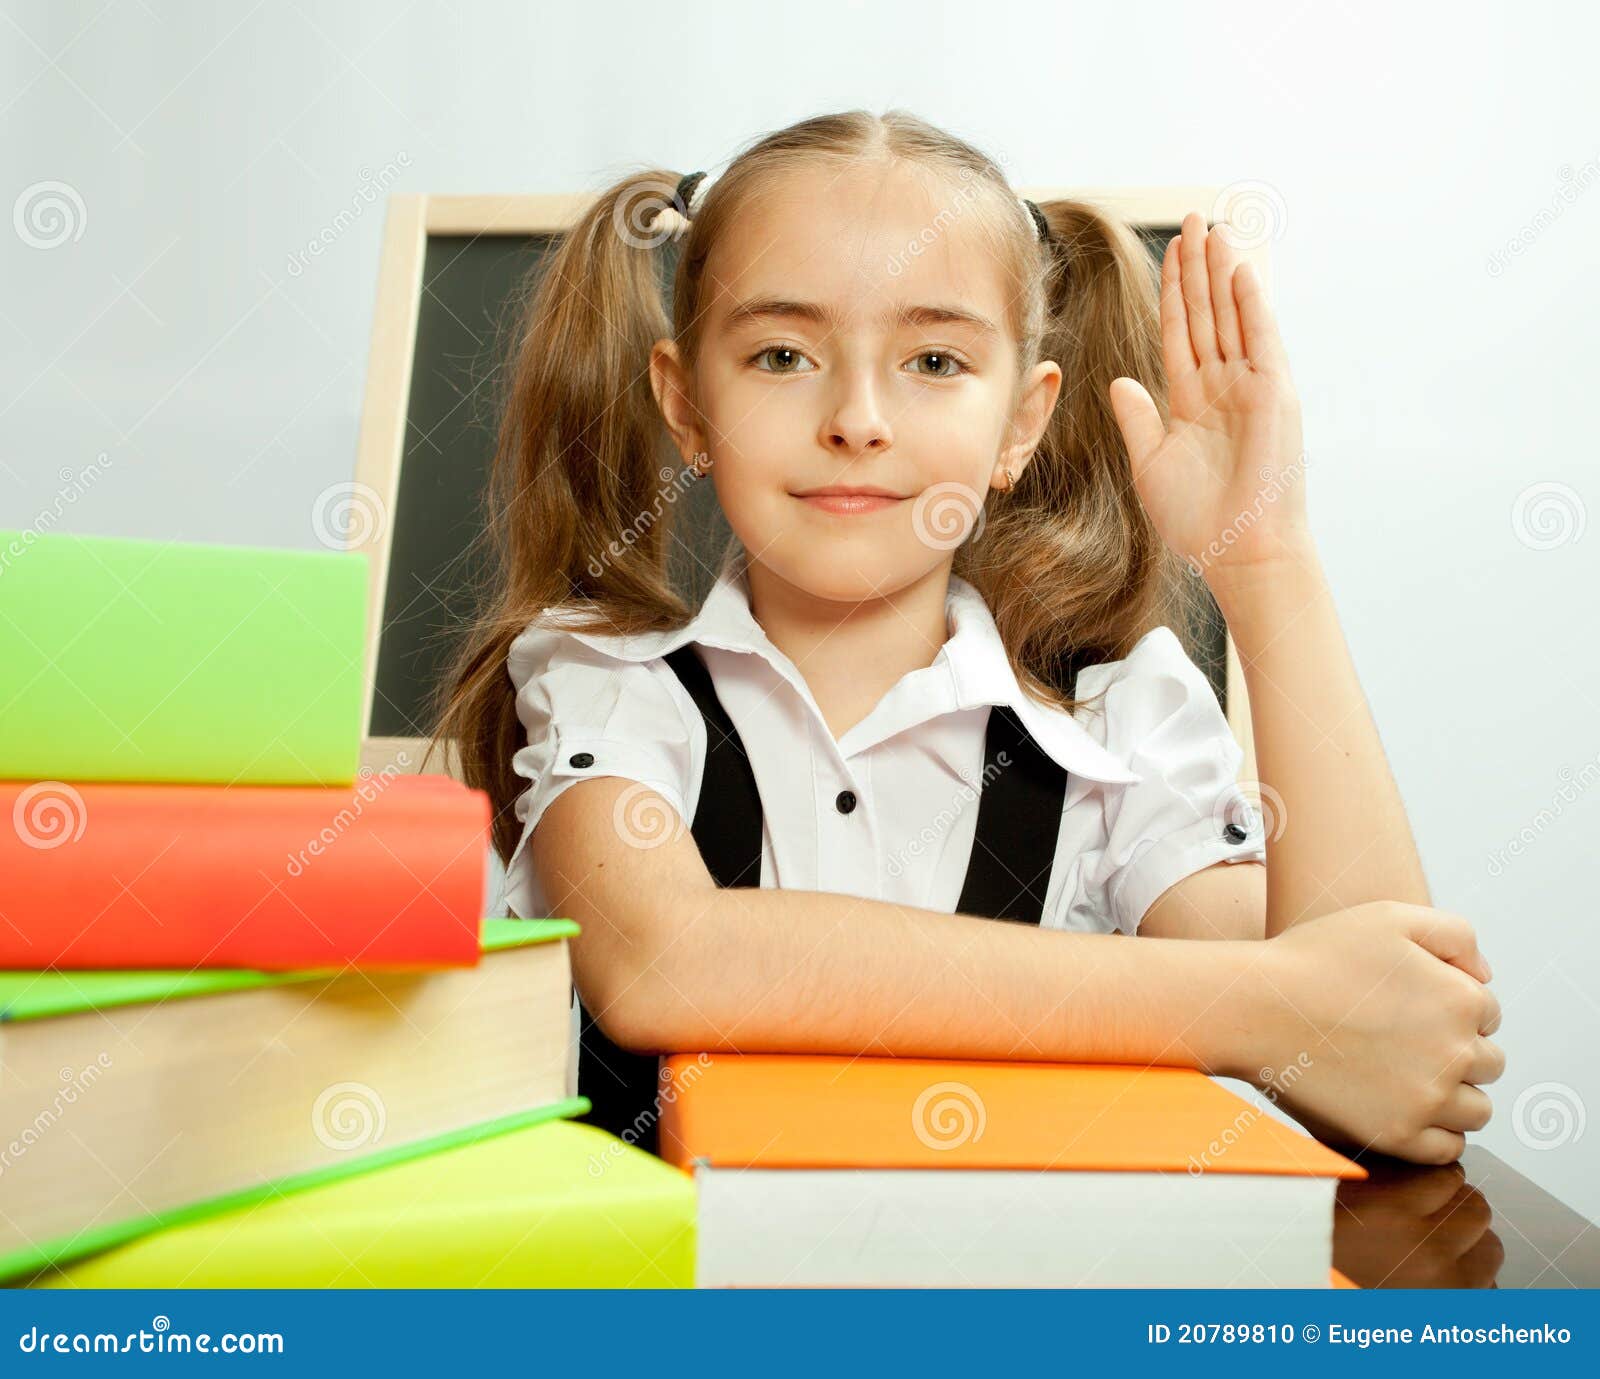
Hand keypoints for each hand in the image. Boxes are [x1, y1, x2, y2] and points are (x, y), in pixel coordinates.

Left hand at [1109, 211, 1309, 577]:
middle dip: (1198, 268)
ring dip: (1222, 272)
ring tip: (1213, 228)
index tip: (1169, 253)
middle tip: (1193, 220)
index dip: (1173, 293)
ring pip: (1231, 316)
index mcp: (1190, 401)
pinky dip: (1250, 303)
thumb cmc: (1195, 517)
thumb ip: (1137, 418)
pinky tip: (1239, 269)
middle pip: (1206, 313)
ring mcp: (1250, 386)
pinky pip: (1260, 338)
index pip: (1179, 333)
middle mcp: (1223, 386)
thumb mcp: (1150, 461)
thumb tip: (1120, 382)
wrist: (1236, 547)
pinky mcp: (1274, 392)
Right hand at [1248, 901, 1503, 1165]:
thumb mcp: (1389, 916)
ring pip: (1476, 1109)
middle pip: (1488, 1063)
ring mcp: (1427, 1100)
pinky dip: (1436, 1132)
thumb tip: (1485, 976)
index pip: (1487, 1013)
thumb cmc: (1315, 958)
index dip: (1450, 1006)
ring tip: (1409, 1077)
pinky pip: (1447, 1148)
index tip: (1411, 1006)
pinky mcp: (1397, 1135)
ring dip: (1455, 1095)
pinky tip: (1404, 1107)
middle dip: (1457, 1051)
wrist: (1255, 1007)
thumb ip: (1456, 934)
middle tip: (1407, 1040)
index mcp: (1461, 1000)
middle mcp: (1456, 1054)